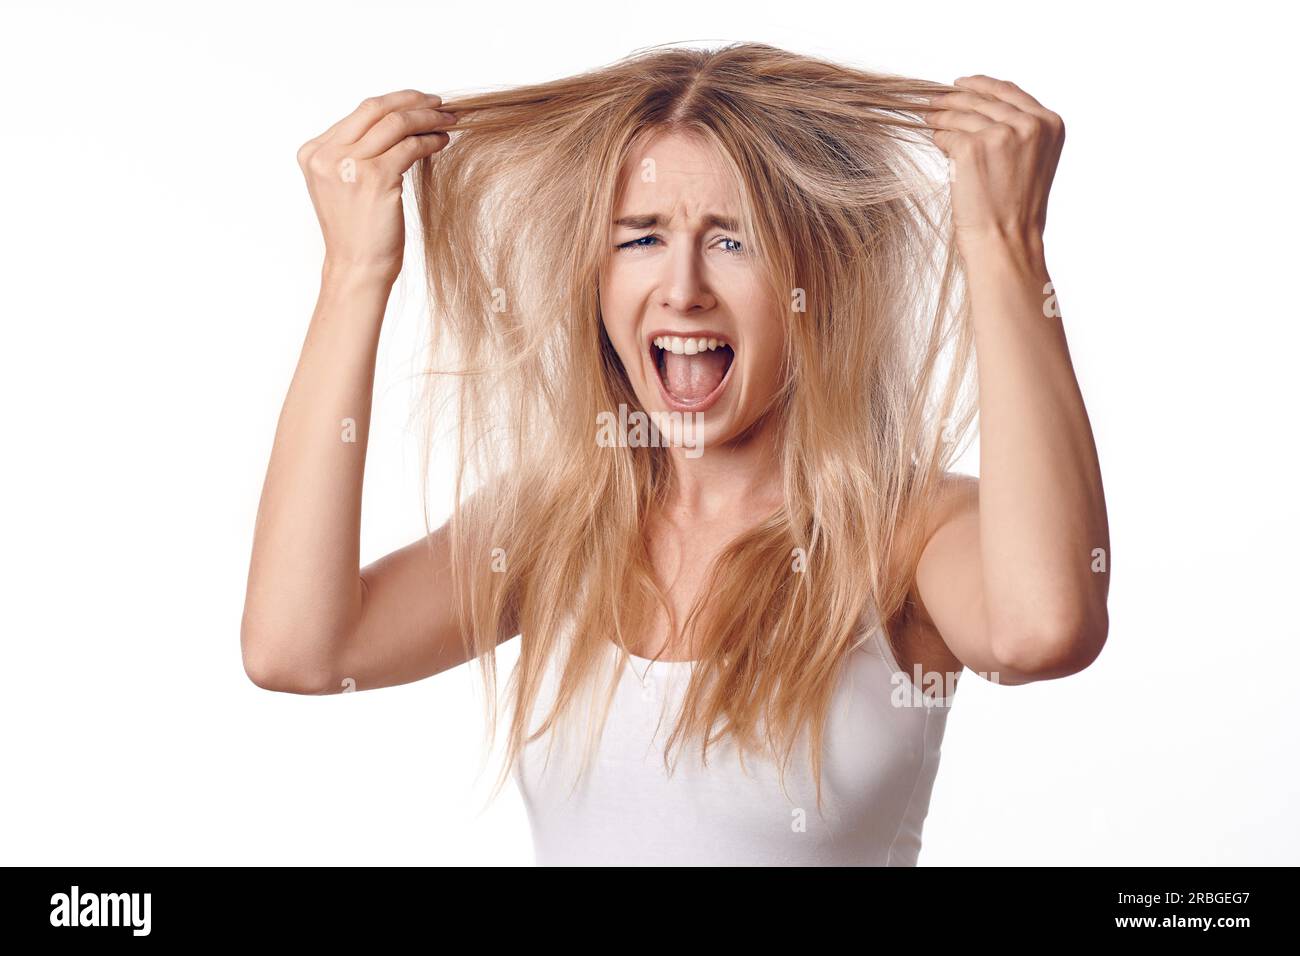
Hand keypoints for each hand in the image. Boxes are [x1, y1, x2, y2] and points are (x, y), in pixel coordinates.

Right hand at [296, 89, 456, 283]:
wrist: (356, 268)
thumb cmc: (356, 232)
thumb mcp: (342, 184)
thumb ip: (355, 152)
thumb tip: (395, 122)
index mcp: (313, 152)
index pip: (360, 113)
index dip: (394, 101)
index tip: (418, 102)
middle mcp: (326, 155)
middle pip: (376, 109)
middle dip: (412, 100)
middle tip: (439, 103)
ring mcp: (349, 165)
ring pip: (396, 123)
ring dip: (427, 118)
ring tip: (448, 120)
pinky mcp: (375, 178)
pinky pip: (410, 147)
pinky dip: (430, 141)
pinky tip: (442, 142)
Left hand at [923, 75, 1063, 254]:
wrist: (1006, 242)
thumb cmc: (1015, 210)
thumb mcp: (1033, 161)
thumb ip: (1018, 132)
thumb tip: (978, 108)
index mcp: (1049, 124)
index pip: (1008, 92)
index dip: (981, 84)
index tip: (960, 83)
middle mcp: (1029, 124)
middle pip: (981, 100)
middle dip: (953, 99)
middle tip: (933, 101)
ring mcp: (1001, 134)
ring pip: (960, 115)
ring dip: (941, 116)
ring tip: (928, 118)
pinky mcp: (972, 148)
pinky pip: (947, 134)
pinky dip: (938, 137)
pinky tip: (935, 141)